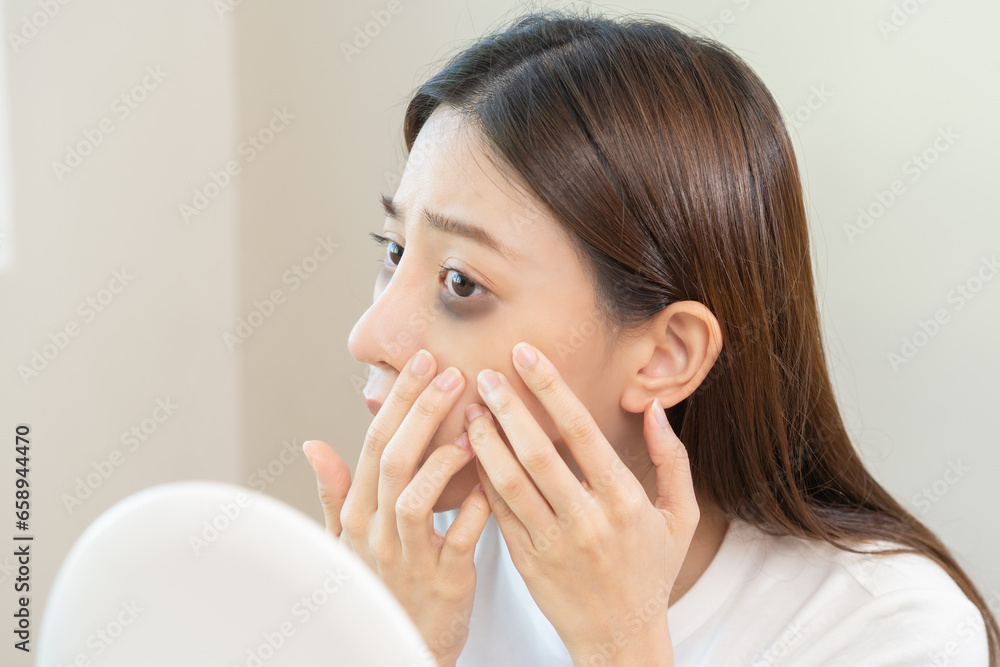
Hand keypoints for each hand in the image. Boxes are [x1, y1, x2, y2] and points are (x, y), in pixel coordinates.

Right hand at [304, 349, 492, 666]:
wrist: (401, 648)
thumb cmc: (381, 587)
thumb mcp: (347, 542)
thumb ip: (335, 492)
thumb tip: (313, 444)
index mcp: (359, 514)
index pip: (374, 443)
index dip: (398, 400)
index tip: (423, 360)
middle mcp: (378, 532)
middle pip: (393, 460)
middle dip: (422, 411)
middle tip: (452, 372)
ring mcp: (409, 558)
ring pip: (416, 498)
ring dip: (445, 458)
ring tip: (474, 427)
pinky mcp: (445, 583)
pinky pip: (458, 540)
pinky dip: (475, 510)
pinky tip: (493, 484)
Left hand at [464, 342, 698, 664]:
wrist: (621, 638)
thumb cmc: (651, 570)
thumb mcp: (680, 517)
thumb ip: (672, 459)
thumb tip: (652, 406)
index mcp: (625, 502)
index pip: (583, 432)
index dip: (551, 388)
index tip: (526, 355)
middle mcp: (588, 521)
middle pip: (538, 452)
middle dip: (508, 407)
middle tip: (484, 373)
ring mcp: (554, 544)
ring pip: (509, 482)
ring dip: (486, 441)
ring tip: (471, 409)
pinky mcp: (527, 562)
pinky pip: (497, 512)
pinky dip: (481, 479)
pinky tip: (470, 451)